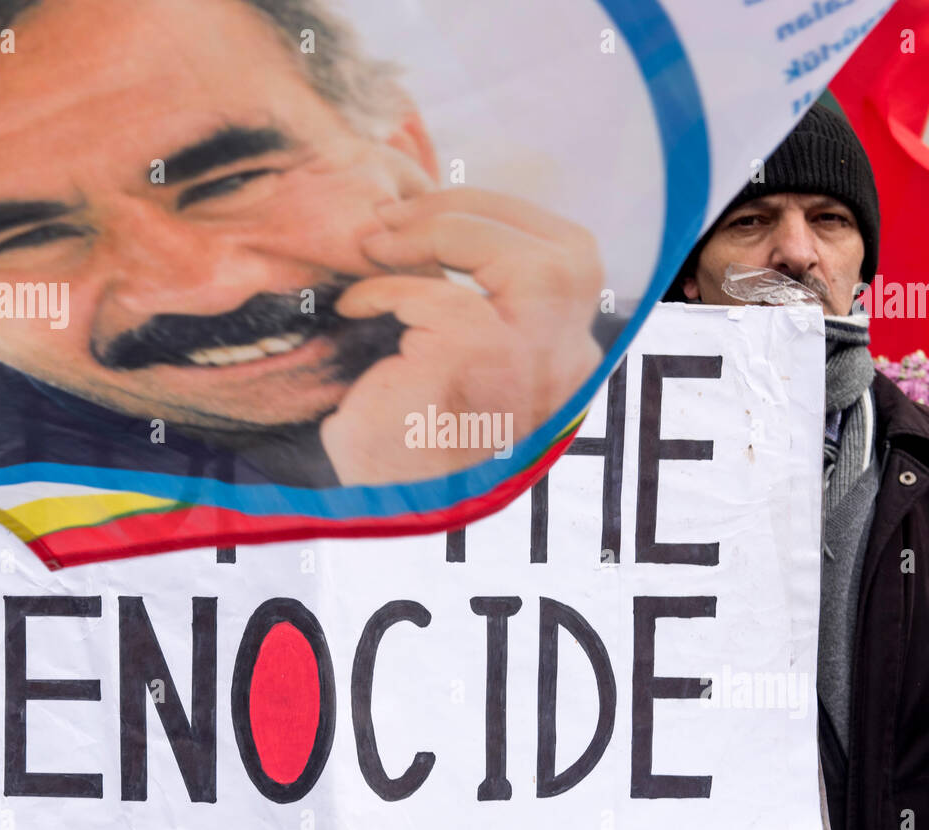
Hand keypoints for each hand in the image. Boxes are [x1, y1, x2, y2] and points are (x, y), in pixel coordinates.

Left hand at [321, 188, 603, 484]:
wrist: (380, 518)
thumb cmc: (406, 450)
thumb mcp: (454, 371)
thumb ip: (475, 309)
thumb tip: (434, 229)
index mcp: (564, 363)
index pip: (574, 265)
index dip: (510, 220)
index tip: (440, 215)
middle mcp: (566, 368)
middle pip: (569, 254)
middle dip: (478, 211)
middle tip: (398, 217)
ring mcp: (532, 366)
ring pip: (527, 260)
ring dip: (442, 230)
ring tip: (380, 243)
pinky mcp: (479, 364)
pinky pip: (439, 295)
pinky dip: (387, 289)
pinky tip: (355, 309)